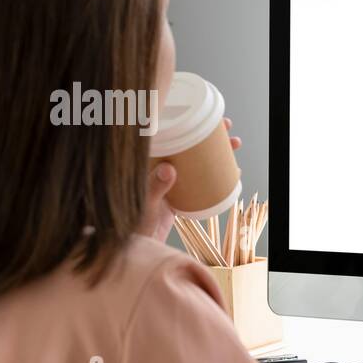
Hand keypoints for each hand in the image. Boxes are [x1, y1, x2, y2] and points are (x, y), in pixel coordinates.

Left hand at [138, 118, 241, 242]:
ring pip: (193, 159)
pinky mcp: (176, 193)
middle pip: (184, 141)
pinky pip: (197, 178)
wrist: (133, 247)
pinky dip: (213, 173)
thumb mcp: (143, 202)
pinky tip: (228, 170)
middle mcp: (155, 166)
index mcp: (144, 161)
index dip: (185, 120)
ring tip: (233, 145)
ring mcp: (167, 179)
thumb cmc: (129, 224)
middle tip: (227, 128)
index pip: (165, 133)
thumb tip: (169, 169)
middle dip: (207, 132)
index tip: (200, 115)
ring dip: (214, 151)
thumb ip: (154, 186)